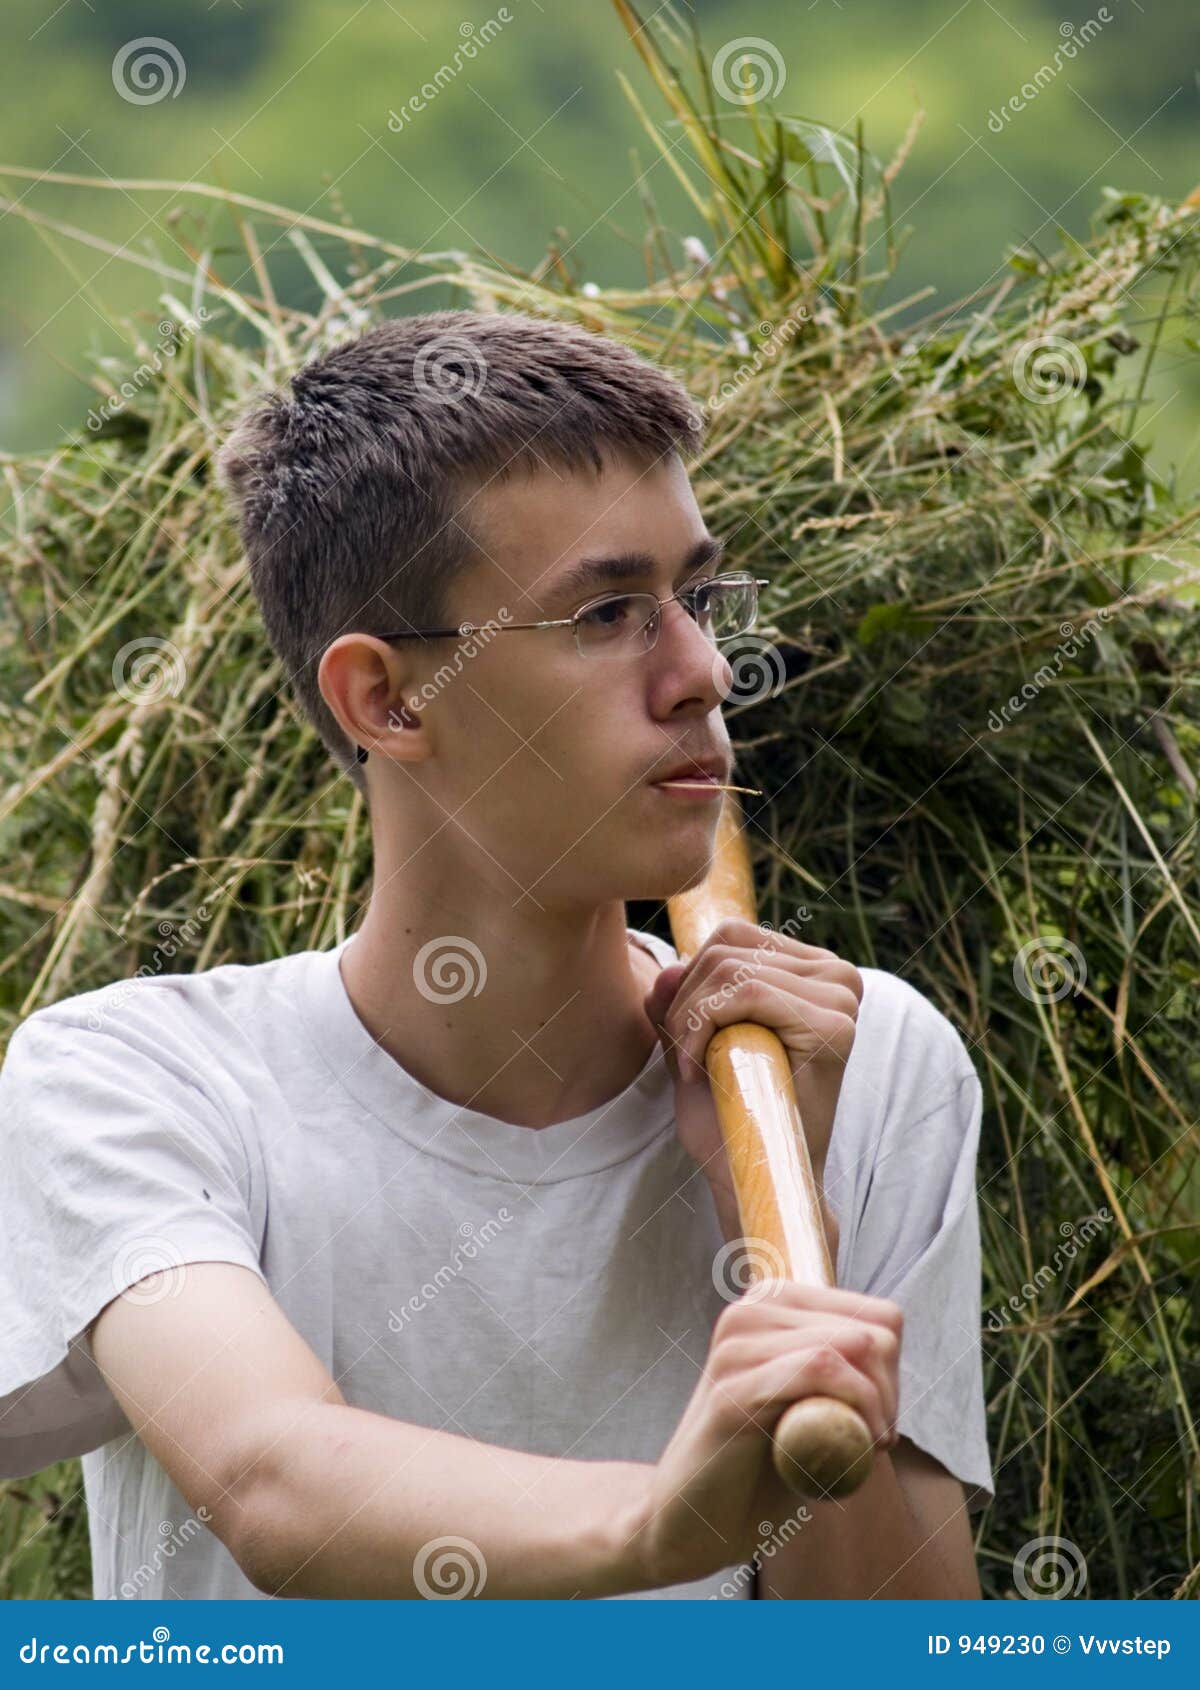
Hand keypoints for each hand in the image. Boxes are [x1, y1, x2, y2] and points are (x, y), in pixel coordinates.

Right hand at [627, 1280, 902, 1588]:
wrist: (689, 1525)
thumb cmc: (756, 1470)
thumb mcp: (809, 1408)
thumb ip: (842, 1370)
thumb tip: (888, 1339)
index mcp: (772, 1306)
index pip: (880, 1316)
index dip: (894, 1373)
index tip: (881, 1422)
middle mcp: (751, 1311)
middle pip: (873, 1331)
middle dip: (890, 1394)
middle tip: (872, 1444)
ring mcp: (736, 1346)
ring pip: (850, 1345)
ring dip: (874, 1407)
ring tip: (858, 1452)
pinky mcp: (731, 1390)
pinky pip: (818, 1369)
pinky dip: (850, 1409)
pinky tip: (844, 1455)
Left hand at [643, 917, 862, 1212]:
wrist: (753, 1176)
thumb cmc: (729, 1116)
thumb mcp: (692, 1044)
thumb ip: (678, 1002)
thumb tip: (666, 968)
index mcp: (813, 970)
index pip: (731, 937)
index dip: (689, 981)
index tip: (682, 1038)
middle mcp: (837, 976)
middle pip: (725, 949)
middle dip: (683, 1004)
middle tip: (683, 1060)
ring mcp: (841, 998)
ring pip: (729, 969)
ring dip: (689, 1019)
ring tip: (693, 1067)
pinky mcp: (834, 1025)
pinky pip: (746, 992)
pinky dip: (702, 1027)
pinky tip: (700, 1072)